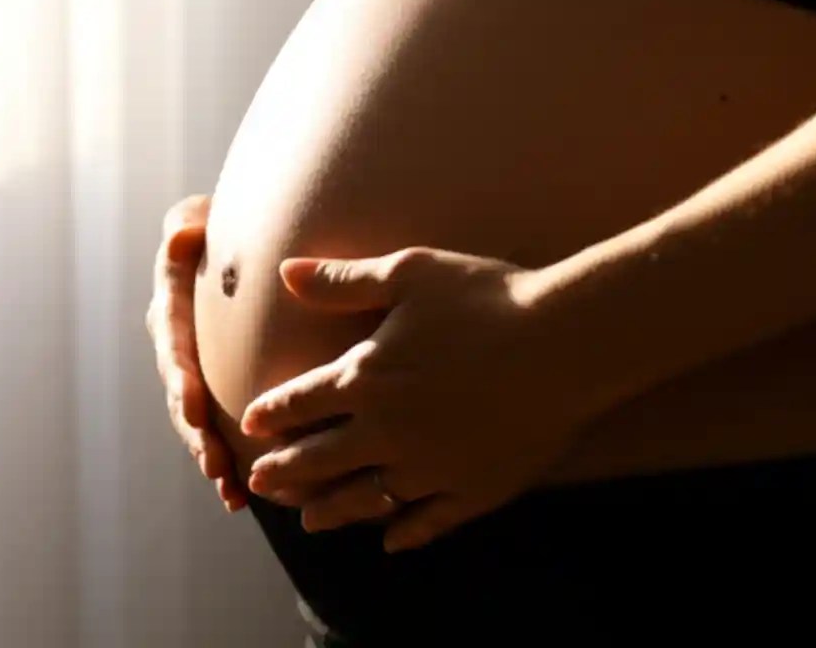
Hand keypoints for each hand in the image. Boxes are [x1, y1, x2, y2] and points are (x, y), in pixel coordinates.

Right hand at [146, 194, 247, 511]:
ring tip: (228, 487)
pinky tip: (237, 496)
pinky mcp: (211, 387)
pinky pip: (215, 426)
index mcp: (172, 305)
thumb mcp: (203, 217)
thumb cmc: (227, 225)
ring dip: (208, 455)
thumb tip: (182, 235)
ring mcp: (190, 368)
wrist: (240, 248)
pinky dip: (224, 460)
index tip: (196, 410)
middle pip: (181, 394)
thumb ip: (190, 225)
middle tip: (215, 462)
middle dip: (195, 433)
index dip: (182, 380)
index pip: (174, 344)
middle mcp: (174, 341)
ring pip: (194, 419)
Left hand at [240, 247, 594, 551]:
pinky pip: (429, 521)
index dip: (272, 413)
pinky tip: (392, 544)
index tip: (251, 424)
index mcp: (367, 378)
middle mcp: (387, 431)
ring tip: (309, 522)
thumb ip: (343, 280)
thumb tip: (284, 272)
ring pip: (365, 500)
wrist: (565, 343)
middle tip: (259, 484)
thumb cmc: (488, 297)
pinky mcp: (473, 489)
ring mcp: (430, 467)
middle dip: (285, 472)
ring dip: (331, 511)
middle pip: (321, 459)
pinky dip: (406, 535)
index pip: (302, 402)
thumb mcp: (409, 273)